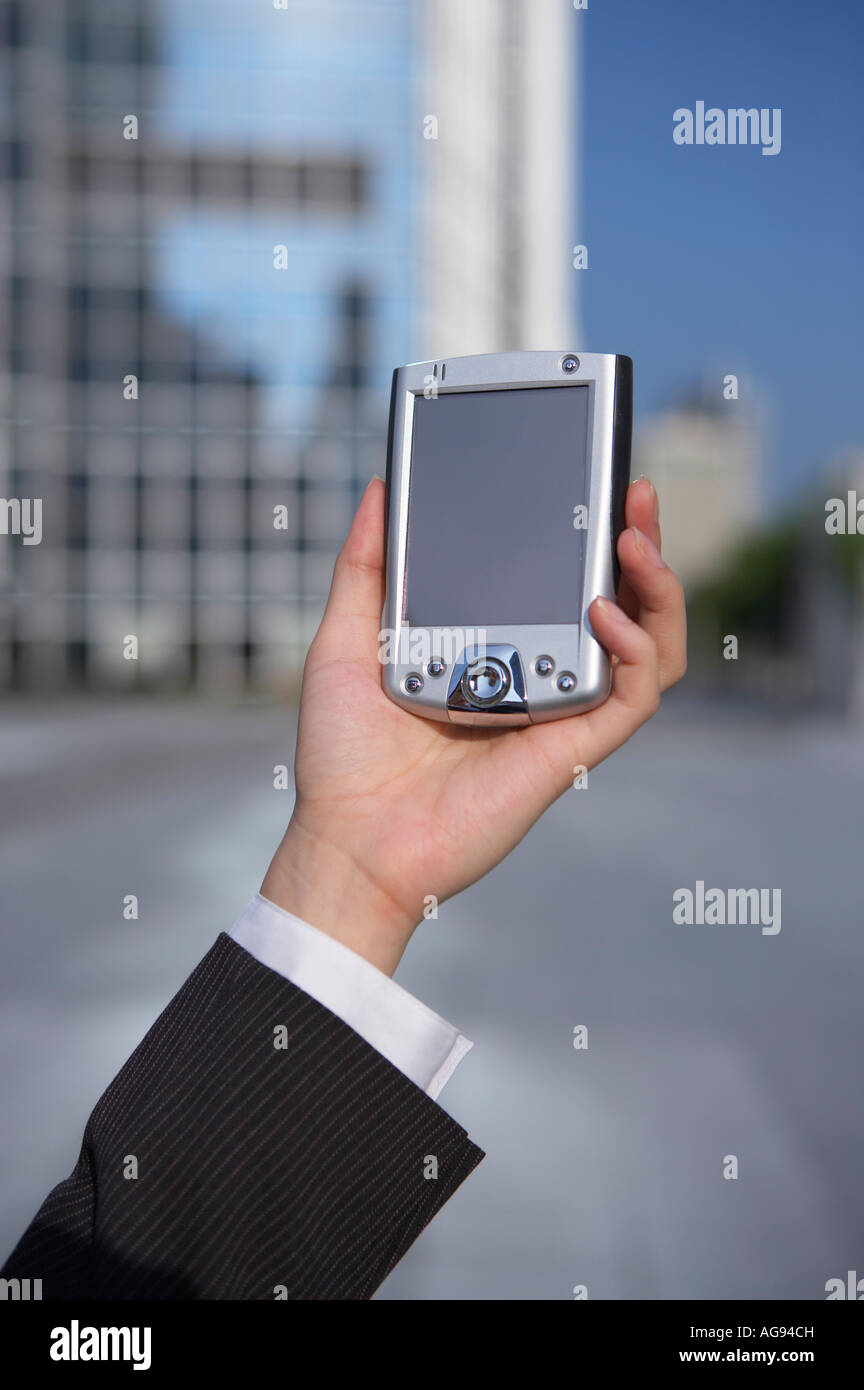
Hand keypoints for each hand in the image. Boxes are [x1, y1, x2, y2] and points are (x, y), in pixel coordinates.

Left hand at [262, 476, 686, 974]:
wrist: (347, 837)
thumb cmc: (344, 756)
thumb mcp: (345, 641)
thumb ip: (366, 568)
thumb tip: (378, 492)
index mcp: (493, 650)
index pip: (562, 585)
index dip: (587, 535)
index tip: (589, 480)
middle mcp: (536, 678)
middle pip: (619, 607)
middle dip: (639, 545)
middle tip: (632, 492)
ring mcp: (558, 714)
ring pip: (645, 648)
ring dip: (658, 589)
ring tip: (633, 539)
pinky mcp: (572, 750)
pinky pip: (632, 696)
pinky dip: (635, 648)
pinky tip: (605, 610)